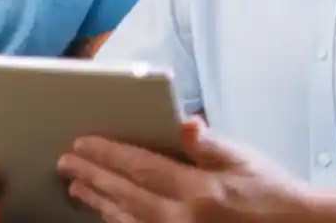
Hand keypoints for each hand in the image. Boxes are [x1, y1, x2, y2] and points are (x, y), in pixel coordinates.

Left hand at [57, 117, 335, 221]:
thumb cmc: (269, 190)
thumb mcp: (242, 159)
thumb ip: (208, 144)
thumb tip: (187, 122)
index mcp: (199, 191)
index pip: (141, 167)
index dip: (107, 153)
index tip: (81, 143)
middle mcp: (184, 219)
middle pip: (126, 194)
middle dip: (92, 175)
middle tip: (66, 162)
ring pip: (128, 220)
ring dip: (99, 201)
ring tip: (77, 186)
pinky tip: (106, 213)